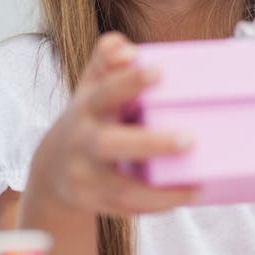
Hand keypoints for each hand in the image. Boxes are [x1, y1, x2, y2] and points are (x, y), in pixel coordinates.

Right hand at [28, 32, 197, 215]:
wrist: (55, 165)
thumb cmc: (89, 112)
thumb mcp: (92, 83)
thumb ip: (107, 58)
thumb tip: (125, 47)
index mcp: (86, 106)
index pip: (106, 91)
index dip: (130, 81)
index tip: (160, 72)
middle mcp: (83, 142)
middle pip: (111, 144)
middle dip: (150, 143)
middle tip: (189, 139)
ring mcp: (87, 177)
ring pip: (122, 187)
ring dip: (161, 190)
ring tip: (199, 182)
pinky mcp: (96, 202)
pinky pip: (128, 207)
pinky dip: (158, 204)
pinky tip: (188, 194)